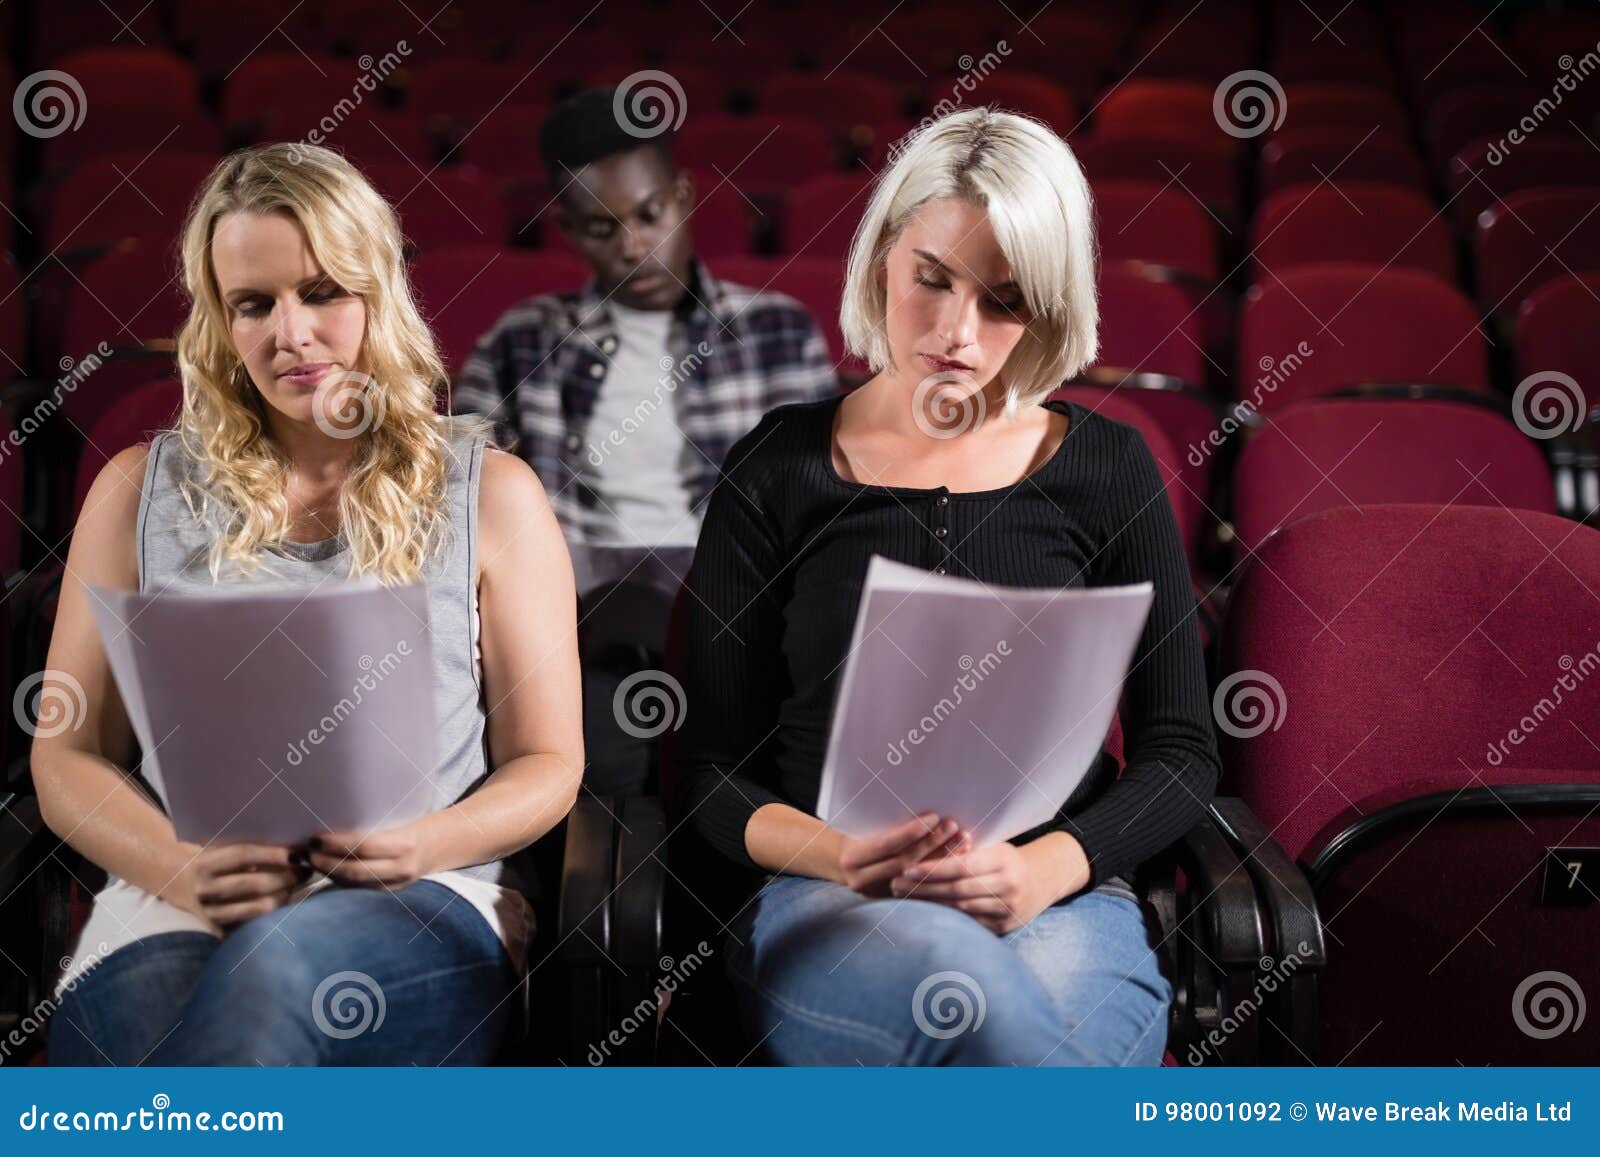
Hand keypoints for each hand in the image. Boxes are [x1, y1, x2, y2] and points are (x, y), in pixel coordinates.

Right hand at [182, 842, 309, 930]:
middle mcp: (204, 891)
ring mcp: (210, 913)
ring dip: (285, 895)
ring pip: (258, 907)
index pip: (243, 855)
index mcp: (203, 864)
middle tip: (306, 869)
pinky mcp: (218, 930)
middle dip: (286, 877)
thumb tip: (292, 845)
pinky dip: (274, 913)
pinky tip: (286, 900)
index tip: (297, 854)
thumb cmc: (210, 859)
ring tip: (298, 884)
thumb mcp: (219, 848)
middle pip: (254, 884)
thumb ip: (248, 846)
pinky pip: (255, 924)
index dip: (272, 854)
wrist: (178, 884)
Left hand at [308, 821, 434, 889]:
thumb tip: (334, 812)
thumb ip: (375, 821)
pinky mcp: (391, 892)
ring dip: (327, 873)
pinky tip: (325, 870)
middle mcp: (402, 868)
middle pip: (355, 871)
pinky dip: (339, 880)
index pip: (363, 847)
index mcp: (406, 844)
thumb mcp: (403, 815)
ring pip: (354, 884)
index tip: (314, 838)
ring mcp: (398, 884)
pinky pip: (359, 889)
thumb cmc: (418, 822)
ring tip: (308, 860)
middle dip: (325, 863)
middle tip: (304, 852)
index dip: (336, 845)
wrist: (445, 843)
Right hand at [835, 812, 969, 897]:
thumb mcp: (858, 824)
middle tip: (953, 825)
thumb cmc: (853, 833)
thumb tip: (919, 802)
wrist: (841, 862)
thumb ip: (882, 822)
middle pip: (905, 862)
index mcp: (852, 858)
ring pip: (917, 877)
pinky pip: (922, 888)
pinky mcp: (892, 902)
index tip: (933, 817)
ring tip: (963, 840)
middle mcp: (862, 879)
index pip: (885, 845)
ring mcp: (877, 894)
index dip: (910, 832)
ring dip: (943, 858)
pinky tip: (960, 861)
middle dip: (932, 844)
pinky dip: (941, 874)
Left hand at [890, 831, 1091, 933]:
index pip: (962, 866)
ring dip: (928, 905)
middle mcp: (1007, 887)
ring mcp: (1007, 910)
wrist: (1042, 881)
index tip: (906, 869)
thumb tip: (924, 843)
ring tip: (903, 898)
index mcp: (1003, 860)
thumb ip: (965, 849)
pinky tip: (924, 912)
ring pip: (960, 910)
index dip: (933, 869)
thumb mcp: (992, 846)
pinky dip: (944, 918)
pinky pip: (968, 924)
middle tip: (896, 884)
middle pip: (957, 890)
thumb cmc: (1006, 858)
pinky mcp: (1003, 927)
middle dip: (923, 888)